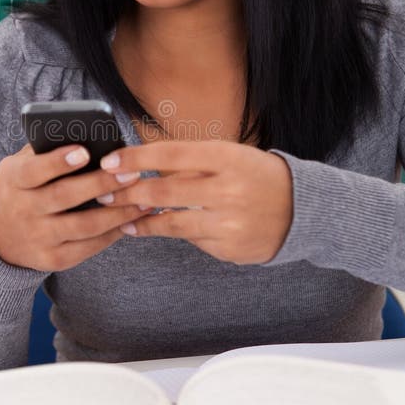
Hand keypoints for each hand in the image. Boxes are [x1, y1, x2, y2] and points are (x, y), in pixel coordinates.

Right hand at [0, 143, 150, 271]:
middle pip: (65, 197)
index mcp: (14, 180)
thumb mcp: (20, 166)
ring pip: (84, 226)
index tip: (85, 152)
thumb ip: (45, 151)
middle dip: (102, 184)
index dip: (58, 162)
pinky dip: (112, 233)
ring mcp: (38, 238)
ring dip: (117, 212)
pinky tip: (131, 219)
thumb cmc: (21, 189)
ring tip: (143, 199)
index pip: (34, 170)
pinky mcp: (53, 260)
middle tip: (132, 172)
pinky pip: (88, 247)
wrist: (0, 237)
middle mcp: (23, 211)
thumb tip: (88, 134)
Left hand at [97, 141, 293, 264]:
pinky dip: (177, 233)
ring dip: (142, 221)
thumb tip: (140, 167)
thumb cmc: (256, 176)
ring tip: (124, 220)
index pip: (170, 155)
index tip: (109, 162)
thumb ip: (190, 162)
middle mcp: (228, 190)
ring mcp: (229, 223)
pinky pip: (192, 240)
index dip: (136, 158)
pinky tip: (163, 229)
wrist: (301, 210)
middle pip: (164, 192)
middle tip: (103, 195)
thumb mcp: (229, 156)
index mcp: (227, 158)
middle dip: (127, 194)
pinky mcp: (229, 249)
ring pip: (172, 223)